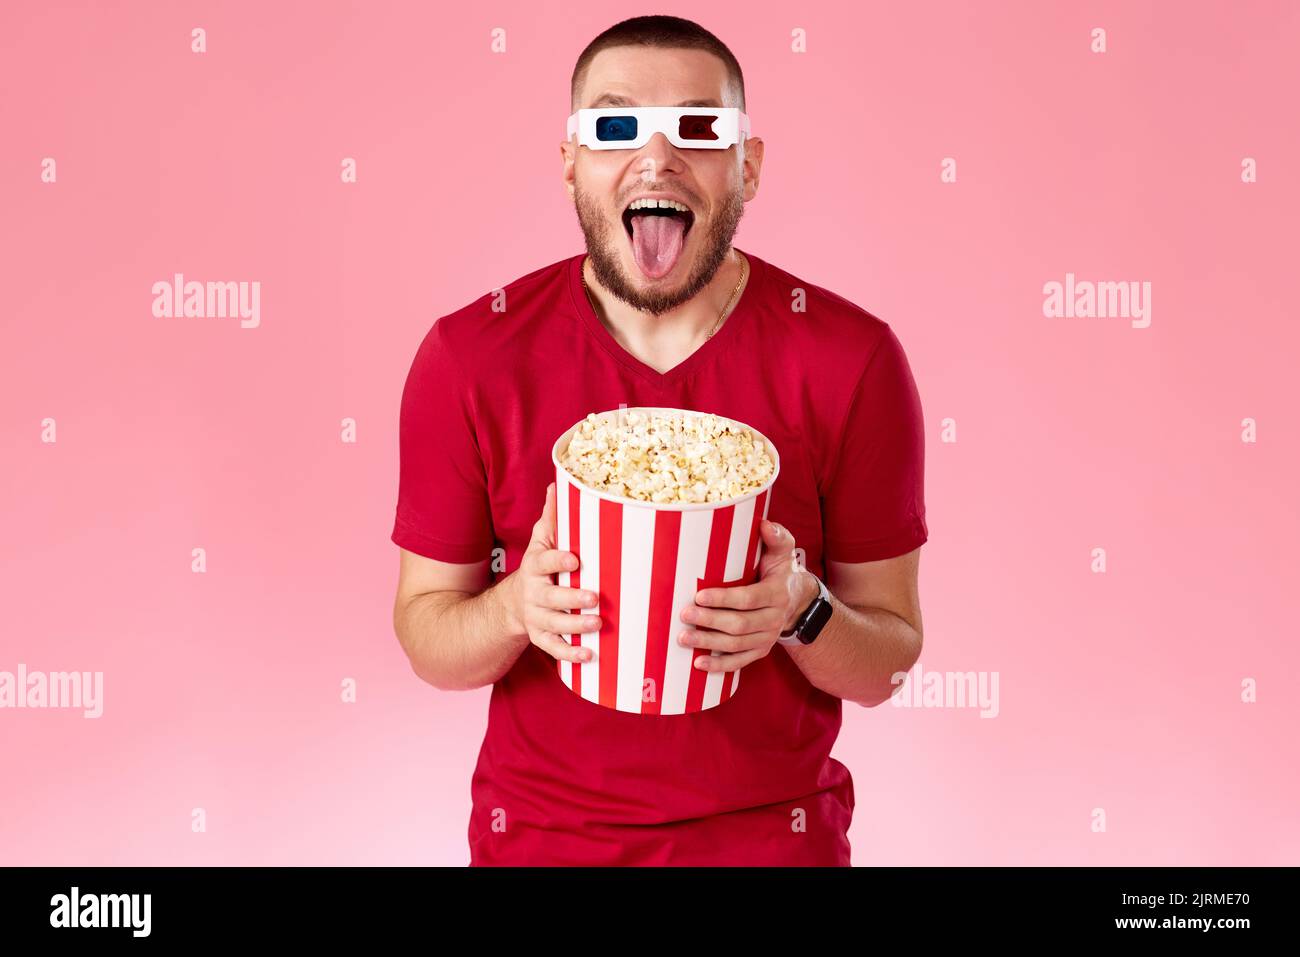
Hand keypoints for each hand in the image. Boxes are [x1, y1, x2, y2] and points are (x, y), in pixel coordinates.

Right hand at [505, 481, 600, 664]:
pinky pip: (553, 649)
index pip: (544, 562)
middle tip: (595, 597)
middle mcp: (534, 593)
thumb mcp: (540, 542)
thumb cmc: (538, 567)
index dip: (558, 560)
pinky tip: (589, 655)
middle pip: (551, 597)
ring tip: (598, 625)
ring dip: (576, 627)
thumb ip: (552, 518)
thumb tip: (557, 483)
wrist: (513, 604)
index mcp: (535, 567)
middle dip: (572, 598)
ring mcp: (536, 618)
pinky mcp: (540, 638)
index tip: (575, 559)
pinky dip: (570, 654)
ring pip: (554, 624)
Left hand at [678, 519, 817, 671]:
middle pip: (739, 625)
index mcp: (777, 594)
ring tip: (683, 638)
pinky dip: (719, 666)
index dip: (724, 599)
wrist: (799, 601)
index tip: (699, 596)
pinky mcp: (761, 651)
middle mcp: (774, 619)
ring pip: (736, 645)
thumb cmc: (781, 571)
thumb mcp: (783, 552)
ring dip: (708, 643)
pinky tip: (698, 664)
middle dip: (709, 621)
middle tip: (684, 615)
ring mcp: (768, 638)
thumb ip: (776, 537)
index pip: (748, 599)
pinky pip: (740, 662)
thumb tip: (764, 524)